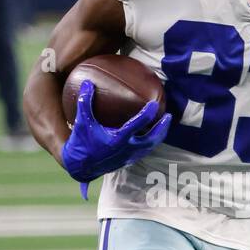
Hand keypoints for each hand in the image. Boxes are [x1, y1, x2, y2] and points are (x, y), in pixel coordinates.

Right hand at [61, 79, 170, 198]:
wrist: (80, 167)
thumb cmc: (81, 143)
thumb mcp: (82, 122)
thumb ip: (85, 102)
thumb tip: (87, 82)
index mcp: (117, 140)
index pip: (137, 125)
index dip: (147, 114)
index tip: (154, 104)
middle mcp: (126, 149)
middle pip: (151, 139)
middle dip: (162, 128)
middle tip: (168, 116)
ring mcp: (129, 157)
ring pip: (150, 146)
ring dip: (159, 135)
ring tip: (164, 123)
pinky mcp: (128, 160)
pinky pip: (144, 151)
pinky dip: (151, 142)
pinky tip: (152, 133)